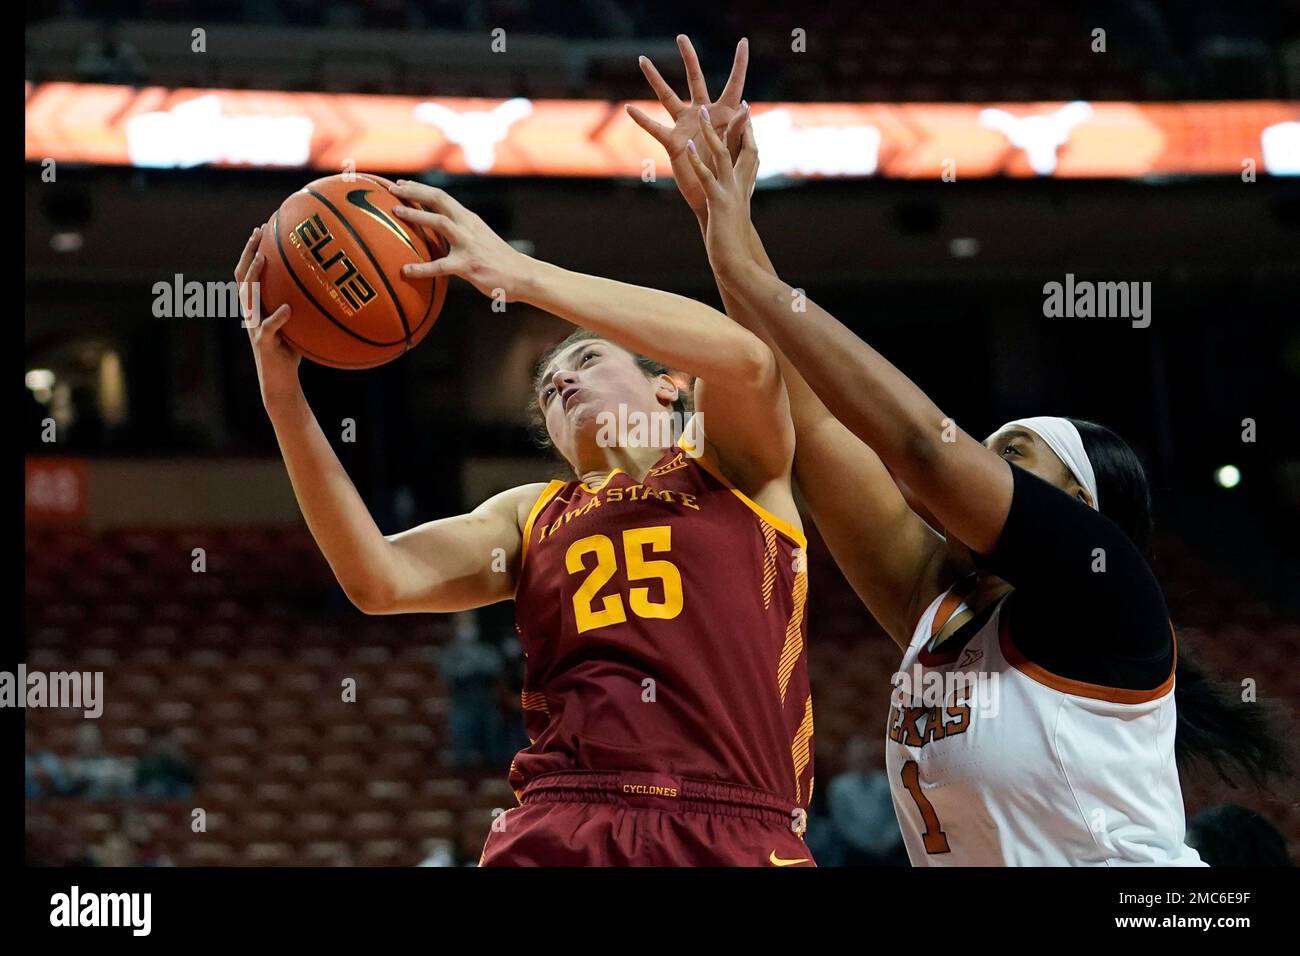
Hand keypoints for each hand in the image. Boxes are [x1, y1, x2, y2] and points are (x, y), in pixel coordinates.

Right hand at [235, 225, 300, 411]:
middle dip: (248, 252)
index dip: (252, 250)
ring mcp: (254, 327)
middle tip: (258, 233)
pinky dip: (277, 318)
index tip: (262, 228)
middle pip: (242, 277)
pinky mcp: (263, 343)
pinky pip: (268, 328)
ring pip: (248, 297)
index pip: (249, 272)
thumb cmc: (293, 349)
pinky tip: (287, 309)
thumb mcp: (300, 322)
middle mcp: (251, 312)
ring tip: (263, 260)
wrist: (281, 380)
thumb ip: (306, 303)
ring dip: (254, 277)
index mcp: (258, 305)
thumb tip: (330, 281)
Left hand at [389, 180, 533, 300]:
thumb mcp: (480, 239)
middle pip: (438, 199)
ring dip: (415, 215)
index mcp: (469, 219)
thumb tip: (440, 233)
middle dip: (414, 191)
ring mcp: (468, 244)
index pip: (441, 196)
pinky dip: (421, 268)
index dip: (420, 188)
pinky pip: (440, 265)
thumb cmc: (499, 260)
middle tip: (392, 188)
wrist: (523, 275)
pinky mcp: (469, 265)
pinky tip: (406, 270)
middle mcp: (468, 226)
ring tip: (395, 212)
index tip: (401, 184)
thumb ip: (462, 233)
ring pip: (439, 222)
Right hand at [627, 35, 750, 217]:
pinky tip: (629, 108)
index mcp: (725, 113)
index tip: (743, 41)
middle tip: (681, 37)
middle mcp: (703, 113)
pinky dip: (642, 119)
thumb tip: (745, 106)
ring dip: (655, 79)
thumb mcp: (739, 150)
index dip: (740, 62)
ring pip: (667, 97)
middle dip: (689, 58)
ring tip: (642, 60)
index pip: (734, 82)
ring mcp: (686, 126)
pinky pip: (655, 128)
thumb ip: (739, 128)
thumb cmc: (732, 174)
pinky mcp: (674, 142)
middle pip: (695, 79)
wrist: (716, 197)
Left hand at [682, 111, 761, 283]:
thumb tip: (736, 193)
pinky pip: (707, 177)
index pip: (751, 152)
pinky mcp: (719, 201)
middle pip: (743, 147)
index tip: (747, 112)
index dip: (749, 132)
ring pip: (724, 155)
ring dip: (713, 132)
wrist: (736, 262)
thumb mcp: (733, 214)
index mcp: (744, 186)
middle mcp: (740, 185)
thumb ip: (734, 199)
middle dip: (739, 123)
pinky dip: (698, 160)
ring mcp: (730, 191)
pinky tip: (689, 145)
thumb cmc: (733, 242)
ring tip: (703, 111)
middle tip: (739, 101)